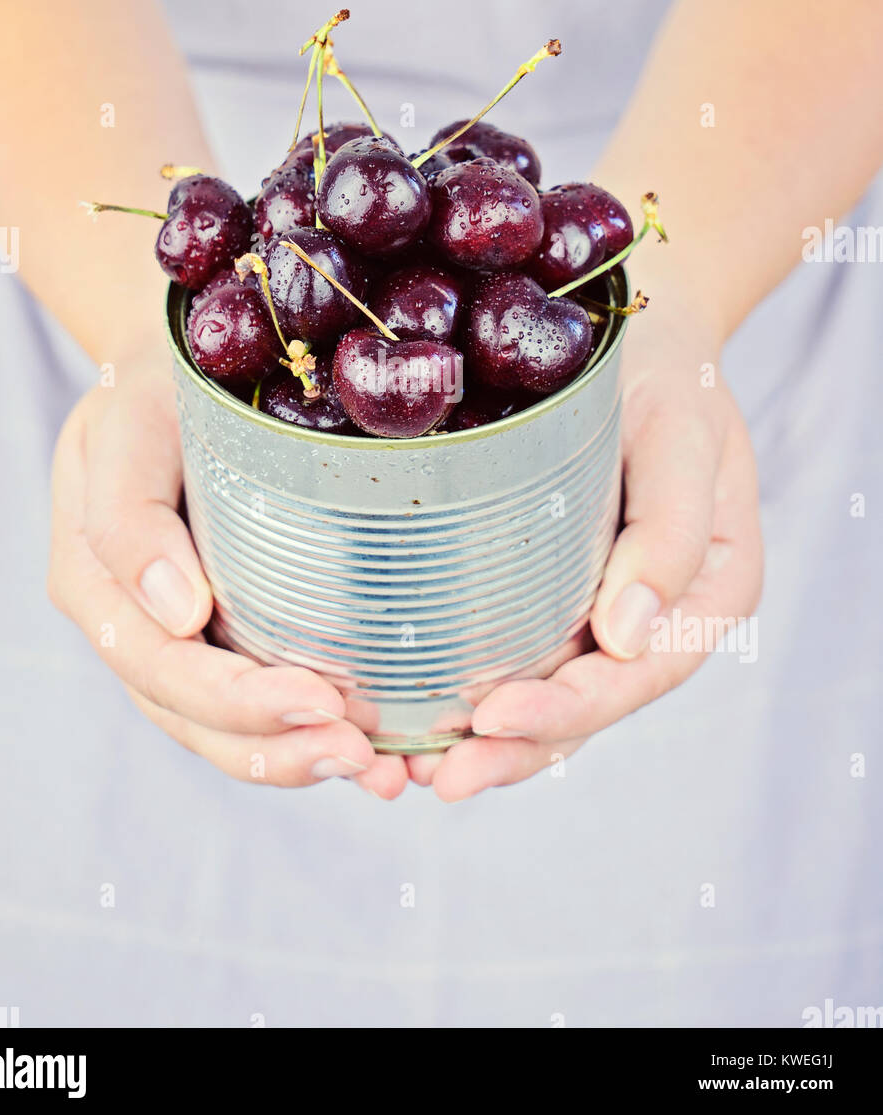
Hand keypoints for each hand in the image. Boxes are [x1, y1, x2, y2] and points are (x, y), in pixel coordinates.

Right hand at [48, 342, 407, 797]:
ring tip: (382, 772)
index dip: (238, 701)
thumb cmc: (155, 383)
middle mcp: (132, 624)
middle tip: (366, 757)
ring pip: (226, 728)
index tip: (323, 704)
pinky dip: (311, 732)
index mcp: (95, 583)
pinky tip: (380, 749)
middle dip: (280, 748)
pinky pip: (257, 699)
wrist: (174, 363)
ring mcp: (176, 635)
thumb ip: (131, 515)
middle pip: (196, 718)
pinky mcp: (224, 629)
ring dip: (301, 758)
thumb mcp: (130, 424)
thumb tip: (181, 615)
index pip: (163, 667)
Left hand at [407, 293, 763, 800]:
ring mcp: (599, 609)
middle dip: (513, 749)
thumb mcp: (682, 432)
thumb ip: (671, 530)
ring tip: (409, 770)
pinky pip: (515, 654)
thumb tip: (625, 639)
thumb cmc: (662, 374)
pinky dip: (465, 691)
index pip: (639, 672)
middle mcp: (654, 617)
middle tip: (437, 777)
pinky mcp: (549, 591)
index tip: (494, 718)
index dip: (571, 709)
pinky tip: (409, 713)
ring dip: (482, 743)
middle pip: (588, 704)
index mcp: (706, 591)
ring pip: (546, 696)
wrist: (630, 336)